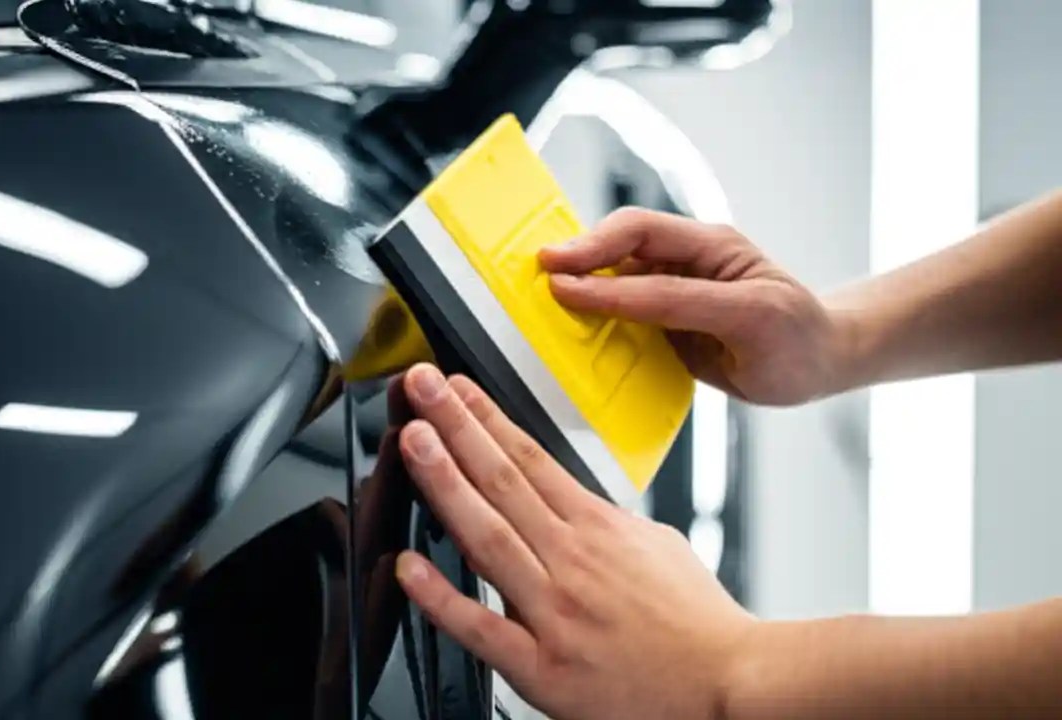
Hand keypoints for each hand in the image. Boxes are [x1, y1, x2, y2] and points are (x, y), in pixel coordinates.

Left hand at [393, 363, 757, 719]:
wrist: (730, 687)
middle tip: (423, 387)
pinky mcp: (542, 667)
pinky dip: (441, 597)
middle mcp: (572, 562)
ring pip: (487, 536)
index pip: (532, 459)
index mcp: (600, 529)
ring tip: (414, 441)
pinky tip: (407, 567)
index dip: (488, 418)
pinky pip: (481, 628)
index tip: (457, 389)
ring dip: (445, 484)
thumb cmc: (699, 625)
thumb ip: (609, 522)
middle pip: (503, 481)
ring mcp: (554, 612)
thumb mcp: (660, 547)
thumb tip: (578, 503)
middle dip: (457, 427)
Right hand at [539, 207, 843, 405]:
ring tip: (541, 303)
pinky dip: (595, 322)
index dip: (593, 253)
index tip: (555, 274)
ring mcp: (672, 292)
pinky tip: (573, 332)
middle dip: (575, 259)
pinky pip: (621, 317)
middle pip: (616, 247)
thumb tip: (607, 294)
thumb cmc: (797, 338)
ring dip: (580, 291)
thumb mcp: (745, 318)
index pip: (639, 235)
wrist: (821, 364)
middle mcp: (684, 261)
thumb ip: (673, 303)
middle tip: (534, 277)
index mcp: (709, 245)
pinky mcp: (665, 324)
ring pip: (612, 281)